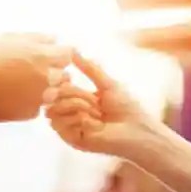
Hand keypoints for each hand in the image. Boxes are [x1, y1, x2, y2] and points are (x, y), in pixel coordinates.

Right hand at [0, 33, 73, 121]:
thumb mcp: (8, 39)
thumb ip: (35, 38)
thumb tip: (53, 39)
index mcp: (41, 56)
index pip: (68, 54)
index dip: (61, 55)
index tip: (53, 56)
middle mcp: (46, 77)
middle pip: (65, 75)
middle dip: (55, 73)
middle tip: (38, 72)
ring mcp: (40, 97)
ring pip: (55, 93)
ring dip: (46, 89)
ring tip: (26, 85)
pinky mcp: (31, 112)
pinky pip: (39, 106)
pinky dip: (32, 102)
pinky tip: (16, 97)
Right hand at [43, 53, 161, 157]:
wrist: (137, 130)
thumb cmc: (127, 108)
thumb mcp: (107, 83)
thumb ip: (89, 68)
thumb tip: (73, 50)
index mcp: (79, 100)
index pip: (56, 87)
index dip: (59, 81)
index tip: (69, 77)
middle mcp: (72, 114)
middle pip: (53, 97)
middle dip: (73, 93)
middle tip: (94, 101)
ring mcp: (71, 128)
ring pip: (54, 111)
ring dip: (78, 107)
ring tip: (97, 114)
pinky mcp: (72, 141)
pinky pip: (61, 125)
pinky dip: (79, 120)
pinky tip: (95, 126)